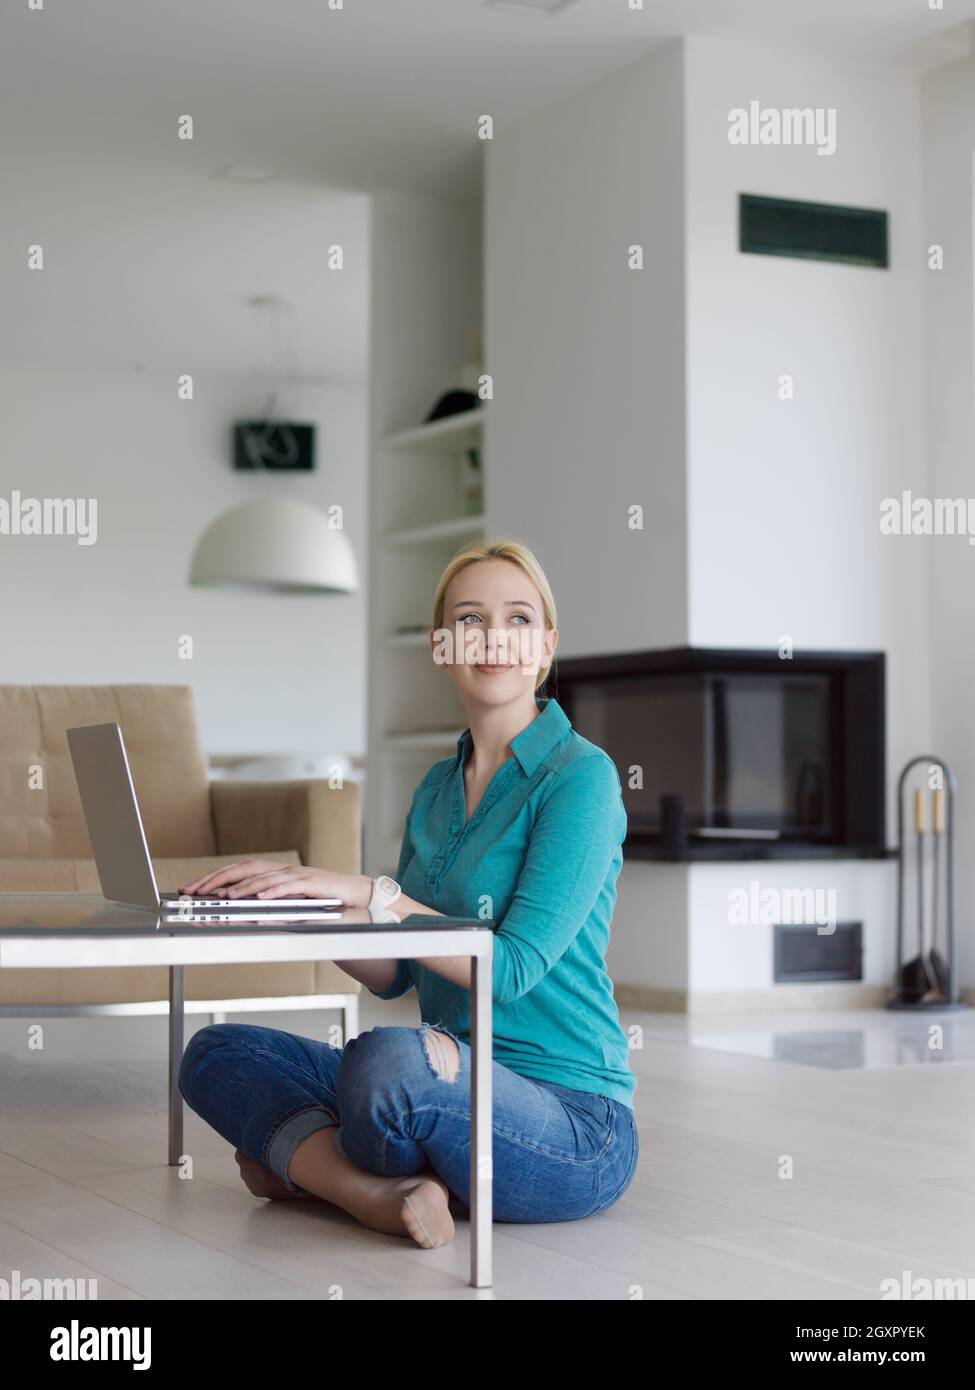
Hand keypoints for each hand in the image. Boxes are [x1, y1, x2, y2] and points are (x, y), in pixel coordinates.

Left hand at [181, 860, 369, 905]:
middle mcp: (281, 869)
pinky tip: (259, 898)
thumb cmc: (319, 902)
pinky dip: (272, 891)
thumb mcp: (287, 904)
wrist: (352, 896)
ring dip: (242, 887)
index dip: (213, 878)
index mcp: (273, 873)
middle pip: (243, 868)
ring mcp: (296, 874)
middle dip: (217, 880)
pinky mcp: (310, 882)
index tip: (191, 889)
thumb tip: (236, 913)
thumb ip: (265, 905)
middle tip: (197, 891)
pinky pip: (288, 885)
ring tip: (224, 897)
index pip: (236, 870)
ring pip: (263, 877)